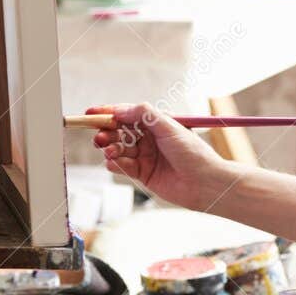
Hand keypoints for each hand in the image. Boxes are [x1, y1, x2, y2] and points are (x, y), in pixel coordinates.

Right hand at [90, 104, 233, 210]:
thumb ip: (143, 115)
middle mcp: (149, 138)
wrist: (205, 183)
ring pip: (119, 149)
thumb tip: (119, 111)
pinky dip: (115, 164)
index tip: (90, 112)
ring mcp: (146, 156)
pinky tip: (113, 162)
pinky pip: (123, 166)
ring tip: (109, 151)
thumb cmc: (192, 152)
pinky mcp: (144, 174)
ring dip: (110, 148)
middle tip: (98, 137)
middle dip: (106, 132)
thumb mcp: (169, 126)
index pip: (127, 114)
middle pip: (119, 131)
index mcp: (156, 123)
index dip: (108, 112)